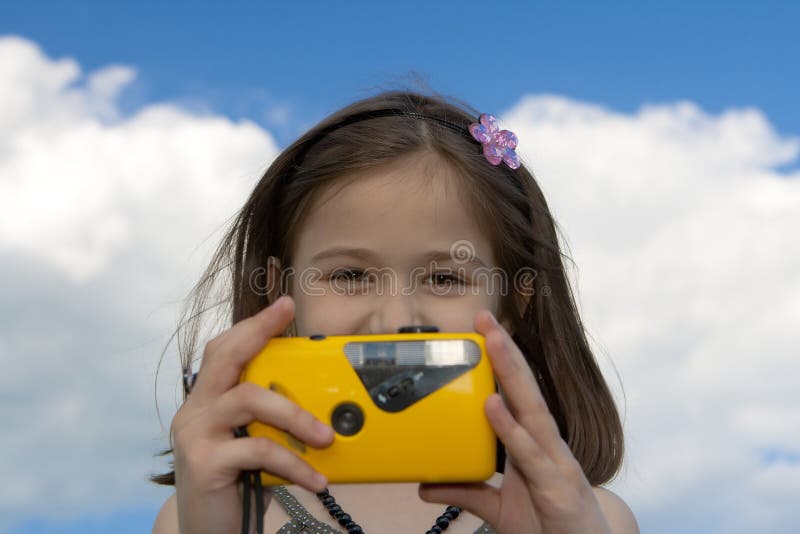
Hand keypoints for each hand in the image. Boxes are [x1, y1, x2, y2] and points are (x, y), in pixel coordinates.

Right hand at [171, 296, 333, 533]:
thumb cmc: (236, 484)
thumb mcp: (252, 442)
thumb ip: (270, 418)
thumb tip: (319, 399)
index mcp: (207, 400)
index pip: (225, 350)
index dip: (254, 326)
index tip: (284, 306)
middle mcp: (195, 411)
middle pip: (226, 358)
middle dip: (262, 334)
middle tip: (293, 322)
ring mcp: (195, 436)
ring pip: (249, 399)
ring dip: (295, 415)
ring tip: (326, 437)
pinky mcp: (204, 464)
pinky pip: (258, 450)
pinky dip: (293, 463)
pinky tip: (314, 478)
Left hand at [418, 310, 610, 533]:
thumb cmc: (548, 526)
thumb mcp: (499, 507)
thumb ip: (467, 491)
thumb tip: (426, 486)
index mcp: (534, 444)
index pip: (517, 395)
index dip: (502, 365)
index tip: (482, 334)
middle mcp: (546, 445)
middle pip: (525, 390)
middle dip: (506, 353)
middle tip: (485, 319)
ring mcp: (554, 463)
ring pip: (531, 410)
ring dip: (512, 373)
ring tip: (492, 342)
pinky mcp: (556, 486)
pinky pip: (529, 453)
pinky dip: (510, 428)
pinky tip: (493, 405)